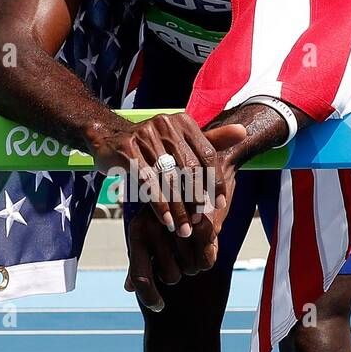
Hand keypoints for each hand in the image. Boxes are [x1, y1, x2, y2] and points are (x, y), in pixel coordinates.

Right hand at [90, 113, 245, 238]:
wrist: (107, 137)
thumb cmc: (150, 146)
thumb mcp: (180, 141)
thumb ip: (211, 140)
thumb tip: (243, 132)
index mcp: (182, 122)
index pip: (206, 155)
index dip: (215, 181)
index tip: (219, 205)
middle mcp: (164, 125)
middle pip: (189, 169)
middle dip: (195, 200)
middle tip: (198, 223)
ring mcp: (144, 135)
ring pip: (168, 179)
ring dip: (178, 209)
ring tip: (183, 229)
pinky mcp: (126, 150)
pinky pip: (147, 183)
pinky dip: (158, 205)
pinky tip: (166, 222)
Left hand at [124, 206, 220, 312]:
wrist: (196, 174)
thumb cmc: (168, 208)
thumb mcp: (147, 230)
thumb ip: (139, 260)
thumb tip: (129, 287)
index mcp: (137, 232)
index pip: (140, 277)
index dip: (150, 298)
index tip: (159, 307)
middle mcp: (155, 229)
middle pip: (171, 277)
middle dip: (178, 271)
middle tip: (179, 253)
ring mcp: (179, 227)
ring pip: (190, 270)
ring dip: (194, 263)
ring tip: (191, 241)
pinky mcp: (203, 224)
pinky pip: (207, 261)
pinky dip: (208, 256)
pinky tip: (204, 241)